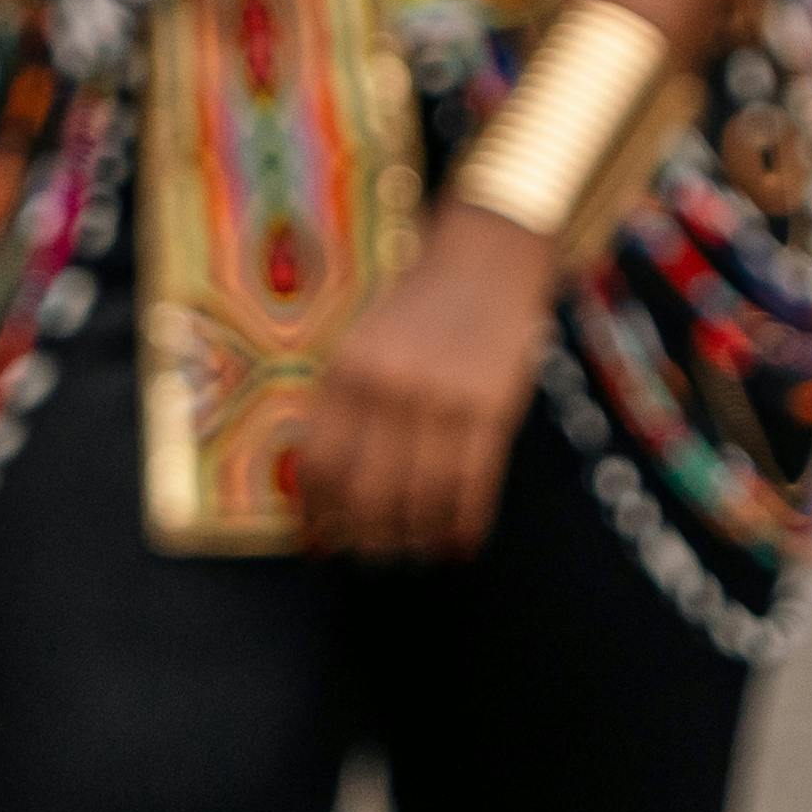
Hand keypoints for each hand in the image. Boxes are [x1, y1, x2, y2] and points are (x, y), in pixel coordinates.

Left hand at [289, 208, 562, 561]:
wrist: (489, 256)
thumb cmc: (421, 303)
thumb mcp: (364, 343)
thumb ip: (344, 405)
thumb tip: (326, 487)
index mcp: (347, 371)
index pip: (319, 466)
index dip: (319, 516)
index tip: (323, 543)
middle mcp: (388, 388)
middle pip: (367, 493)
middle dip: (367, 538)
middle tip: (372, 556)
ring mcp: (443, 399)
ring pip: (420, 497)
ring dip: (416, 538)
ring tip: (414, 552)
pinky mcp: (492, 407)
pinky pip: (473, 484)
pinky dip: (464, 523)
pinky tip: (460, 541)